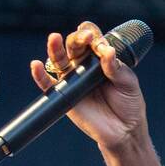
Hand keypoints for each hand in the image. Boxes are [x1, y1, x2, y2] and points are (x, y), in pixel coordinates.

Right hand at [29, 21, 146, 151]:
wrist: (124, 130)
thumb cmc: (128, 103)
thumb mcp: (128, 82)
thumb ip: (116, 67)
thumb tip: (106, 50)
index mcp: (100, 57)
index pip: (92, 39)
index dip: (92, 35)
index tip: (97, 39)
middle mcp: (84, 65)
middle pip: (74, 45)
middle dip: (77, 38)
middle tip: (85, 38)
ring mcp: (72, 79)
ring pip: (58, 60)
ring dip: (54, 48)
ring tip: (54, 39)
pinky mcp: (63, 95)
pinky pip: (47, 84)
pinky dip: (39, 75)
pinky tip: (36, 65)